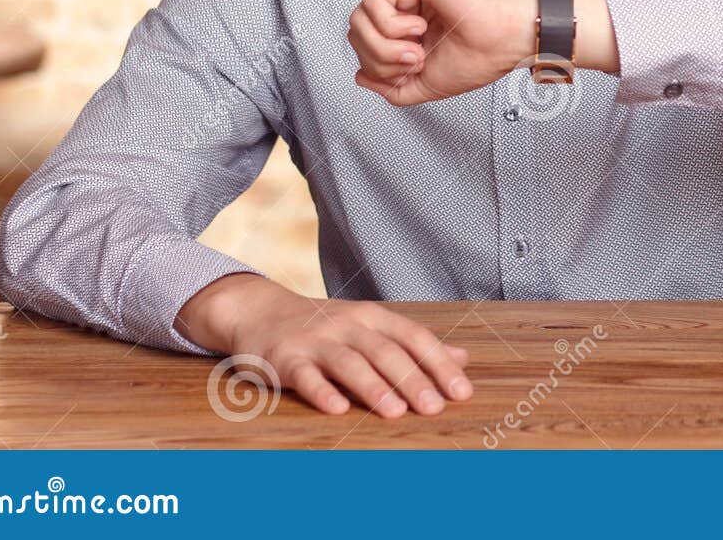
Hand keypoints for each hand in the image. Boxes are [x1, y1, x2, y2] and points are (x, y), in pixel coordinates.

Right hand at [175, 273, 472, 416]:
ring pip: (350, 362)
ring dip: (374, 387)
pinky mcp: (286, 358)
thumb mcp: (371, 327)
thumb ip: (413, 344)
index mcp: (374, 317)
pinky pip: (305, 375)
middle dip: (413, 380)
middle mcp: (348, 324)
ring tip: (396, 412)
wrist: (260, 311)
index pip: (414, 337)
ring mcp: (316, 340)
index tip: (461, 391)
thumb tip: (462, 358)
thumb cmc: (326, 327)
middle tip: (434, 408)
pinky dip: (322, 391)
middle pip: (386, 352)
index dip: (439, 363)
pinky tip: (337, 409)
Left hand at [349, 0, 532, 106]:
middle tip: (415, 60)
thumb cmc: (477, 57)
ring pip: (359, 20)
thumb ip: (389, 85)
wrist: (501, 42)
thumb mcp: (423, 84)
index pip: (365, 42)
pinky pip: (371, 4)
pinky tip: (420, 26)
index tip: (413, 69)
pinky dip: (391, 27)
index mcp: (409, 21)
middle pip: (357, 32)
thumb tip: (359, 76)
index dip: (378, 66)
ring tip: (416, 48)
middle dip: (379, 60)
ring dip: (384, 47)